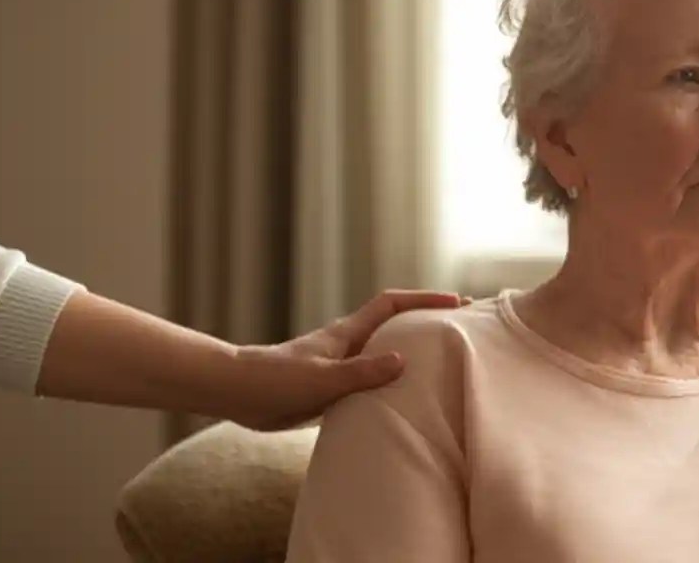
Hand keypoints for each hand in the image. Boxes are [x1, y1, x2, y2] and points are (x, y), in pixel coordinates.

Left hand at [227, 290, 467, 430]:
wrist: (236, 393)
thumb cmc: (274, 381)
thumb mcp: (322, 379)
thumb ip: (360, 372)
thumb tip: (403, 361)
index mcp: (347, 333)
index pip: (392, 305)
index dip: (424, 299)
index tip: (454, 301)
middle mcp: (348, 344)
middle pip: (396, 324)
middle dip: (428, 321)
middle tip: (462, 327)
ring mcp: (340, 365)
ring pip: (386, 352)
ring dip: (413, 351)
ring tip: (444, 363)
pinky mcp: (332, 387)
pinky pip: (372, 380)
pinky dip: (393, 382)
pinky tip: (404, 400)